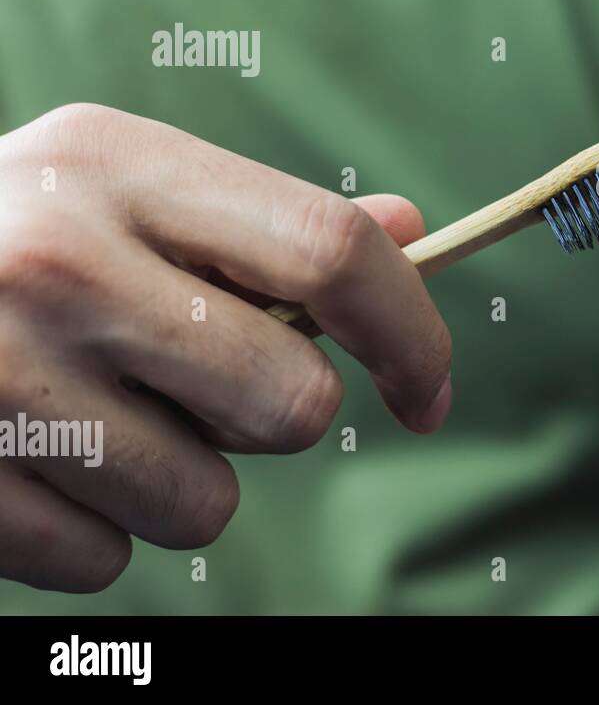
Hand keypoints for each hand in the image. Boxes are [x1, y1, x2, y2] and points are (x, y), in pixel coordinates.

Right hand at [0, 104, 451, 591]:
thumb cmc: (16, 234)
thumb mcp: (126, 186)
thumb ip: (269, 219)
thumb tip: (410, 232)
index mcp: (118, 164)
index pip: (331, 251)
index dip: (411, 332)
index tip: (428, 390)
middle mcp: (54, 262)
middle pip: (292, 404)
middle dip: (278, 412)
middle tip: (205, 379)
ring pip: (208, 506)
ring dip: (181, 475)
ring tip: (99, 409)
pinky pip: (107, 562)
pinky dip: (96, 527)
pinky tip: (38, 456)